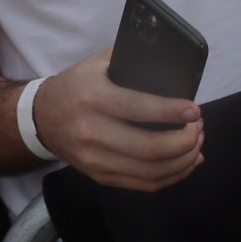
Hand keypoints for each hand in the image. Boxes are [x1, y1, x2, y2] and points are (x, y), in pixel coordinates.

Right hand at [35, 48, 204, 190]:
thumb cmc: (77, 85)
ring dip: (183, 160)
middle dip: (184, 141)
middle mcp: (92, 132)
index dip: (171, 112)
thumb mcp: (98, 62)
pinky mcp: (100, 176)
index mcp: (94, 98)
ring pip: (150, 171)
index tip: (195, 110)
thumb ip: (131, 58)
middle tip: (199, 127)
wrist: (42, 117)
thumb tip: (171, 60)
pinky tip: (186, 162)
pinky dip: (172, 176)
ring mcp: (95, 160)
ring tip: (197, 142)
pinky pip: (143, 184)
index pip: (137, 108)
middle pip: (148, 148)